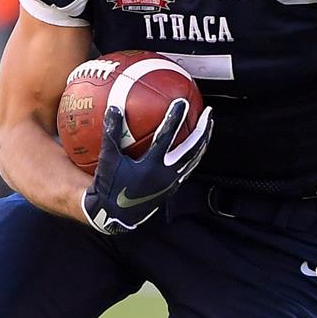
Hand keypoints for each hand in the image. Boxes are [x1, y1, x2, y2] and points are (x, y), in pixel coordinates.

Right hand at [83, 100, 212, 234]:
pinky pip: (189, 166)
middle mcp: (167, 174)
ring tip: (208, 126)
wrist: (115, 216)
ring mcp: (173, 182)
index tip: (182, 102)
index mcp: (152, 167)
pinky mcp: (173, 187)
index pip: (167, 138)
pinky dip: (195, 153)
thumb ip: (111, 133)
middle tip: (208, 112)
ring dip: (203, 141)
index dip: (175, 119)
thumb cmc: (109, 187)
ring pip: (195, 158)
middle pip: (192, 148)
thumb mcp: (108, 159)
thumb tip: (114, 107)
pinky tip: (195, 145)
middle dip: (202, 129)